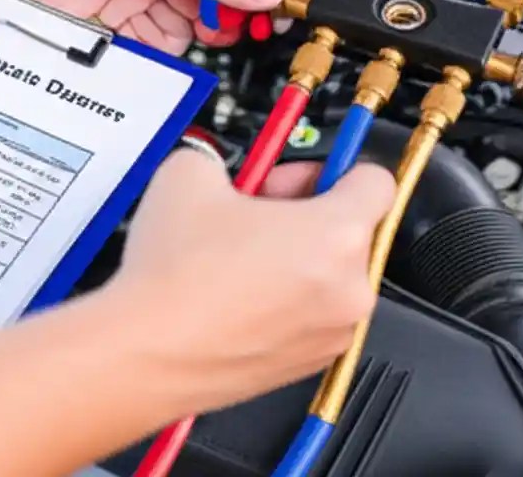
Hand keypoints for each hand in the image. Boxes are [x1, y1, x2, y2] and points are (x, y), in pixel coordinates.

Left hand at [0, 0, 287, 54]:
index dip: (251, 0)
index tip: (251, 21)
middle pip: (220, 10)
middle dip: (208, 20)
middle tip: (192, 18)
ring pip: (187, 33)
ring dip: (171, 32)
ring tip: (145, 11)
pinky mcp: (126, 16)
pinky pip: (155, 45)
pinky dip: (147, 46)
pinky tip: (129, 30)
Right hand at [103, 149, 394, 413]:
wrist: (146, 351)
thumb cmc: (175, 278)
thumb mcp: (192, 173)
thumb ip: (227, 159)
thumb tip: (223, 167)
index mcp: (338, 234)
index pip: (377, 181)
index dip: (336, 168)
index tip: (309, 174)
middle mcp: (350, 289)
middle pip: (351, 229)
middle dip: (306, 212)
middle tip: (257, 211)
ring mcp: (332, 332)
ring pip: (332, 275)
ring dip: (297, 259)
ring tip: (238, 257)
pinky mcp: (308, 364)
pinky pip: (312, 315)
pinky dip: (286, 300)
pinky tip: (236, 293)